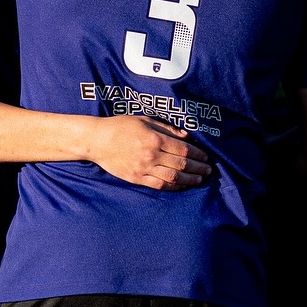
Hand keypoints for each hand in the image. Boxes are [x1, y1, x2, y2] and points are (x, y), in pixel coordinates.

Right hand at [86, 116, 211, 190]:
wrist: (97, 141)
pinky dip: (173, 187)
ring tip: (199, 179)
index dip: (198, 155)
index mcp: (154, 139)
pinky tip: (182, 185)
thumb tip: (186, 136)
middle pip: (181, 165)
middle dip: (198, 168)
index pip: (183, 150)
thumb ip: (167, 128)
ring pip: (173, 177)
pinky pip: (159, 185)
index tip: (206, 157)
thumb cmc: (121, 126)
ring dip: (189, 180)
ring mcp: (143, 169)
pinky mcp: (136, 178)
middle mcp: (150, 155)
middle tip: (209, 170)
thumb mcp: (145, 120)